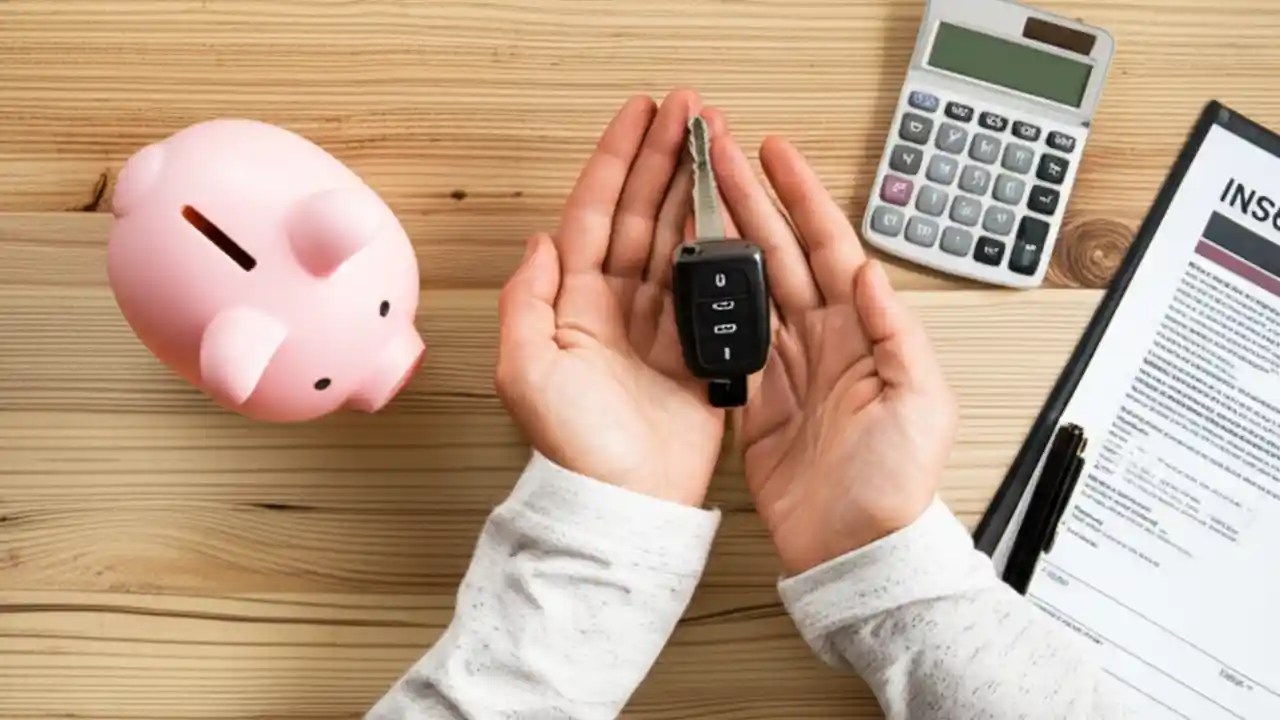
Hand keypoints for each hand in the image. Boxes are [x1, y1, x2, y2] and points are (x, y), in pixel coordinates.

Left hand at [496, 91, 724, 506]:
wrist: (626, 504)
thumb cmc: (572, 446)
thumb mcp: (524, 369)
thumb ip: (527, 299)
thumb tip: (540, 241)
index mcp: (573, 303)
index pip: (596, 213)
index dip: (617, 160)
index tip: (640, 115)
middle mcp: (614, 306)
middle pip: (641, 213)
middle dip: (663, 157)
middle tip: (689, 110)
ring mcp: (656, 325)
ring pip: (677, 238)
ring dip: (694, 188)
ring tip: (713, 143)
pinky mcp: (693, 350)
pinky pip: (709, 283)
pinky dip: (720, 243)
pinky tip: (730, 209)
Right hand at [705, 111, 958, 572]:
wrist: (856, 551)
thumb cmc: (897, 485)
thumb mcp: (920, 401)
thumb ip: (896, 332)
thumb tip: (869, 272)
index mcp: (863, 332)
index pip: (828, 245)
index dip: (800, 196)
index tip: (774, 154)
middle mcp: (824, 341)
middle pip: (778, 255)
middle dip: (748, 202)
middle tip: (718, 159)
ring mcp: (787, 370)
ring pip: (749, 290)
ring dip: (723, 244)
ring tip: (694, 203)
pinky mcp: (755, 404)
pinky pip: (728, 343)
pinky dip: (707, 309)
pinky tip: (688, 279)